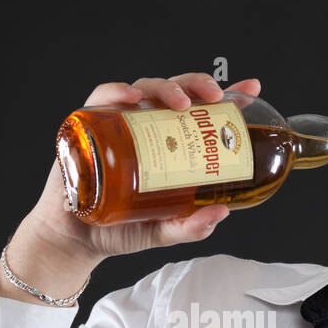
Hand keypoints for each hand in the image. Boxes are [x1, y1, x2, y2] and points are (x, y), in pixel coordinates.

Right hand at [24, 73, 261, 261]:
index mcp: (167, 144)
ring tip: (181, 103)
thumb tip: (222, 212)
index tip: (250, 89)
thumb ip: (191, 225)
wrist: (76, 242)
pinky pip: (101, 97)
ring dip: (165, 87)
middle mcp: (145, 128)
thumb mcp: (164, 230)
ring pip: (143, 88)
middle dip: (197, 85)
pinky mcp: (87, 125)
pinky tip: (132, 99)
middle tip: (215, 97)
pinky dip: (116, 92)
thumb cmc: (118, 229)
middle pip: (173, 91)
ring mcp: (116, 123)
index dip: (227, 96)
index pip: (199, 112)